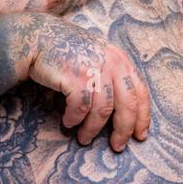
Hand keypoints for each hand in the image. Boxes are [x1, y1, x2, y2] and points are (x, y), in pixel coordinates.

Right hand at [26, 20, 150, 151]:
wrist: (39, 37)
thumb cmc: (67, 52)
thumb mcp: (98, 57)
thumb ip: (113, 75)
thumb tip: (125, 110)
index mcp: (120, 59)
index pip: (140, 92)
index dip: (143, 117)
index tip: (140, 135)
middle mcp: (112, 62)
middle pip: (127, 105)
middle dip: (123, 130)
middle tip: (117, 146)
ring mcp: (94, 68)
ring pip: (103, 110)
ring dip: (93, 129)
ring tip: (84, 138)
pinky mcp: (75, 76)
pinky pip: (80, 107)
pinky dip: (75, 119)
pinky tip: (68, 122)